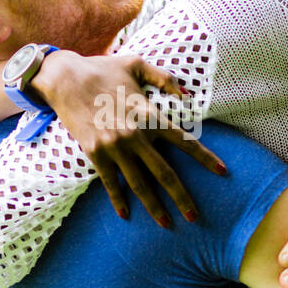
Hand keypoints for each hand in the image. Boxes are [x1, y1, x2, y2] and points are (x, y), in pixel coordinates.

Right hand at [30, 50, 226, 226]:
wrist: (64, 78)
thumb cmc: (102, 68)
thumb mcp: (136, 64)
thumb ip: (164, 78)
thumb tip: (188, 93)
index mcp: (149, 114)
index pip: (184, 141)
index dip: (205, 158)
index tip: (223, 172)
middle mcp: (134, 135)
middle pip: (164, 172)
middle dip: (181, 196)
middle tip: (195, 216)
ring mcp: (113, 147)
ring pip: (138, 183)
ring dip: (153, 206)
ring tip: (166, 224)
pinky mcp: (94, 153)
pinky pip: (110, 182)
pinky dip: (118, 199)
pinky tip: (126, 215)